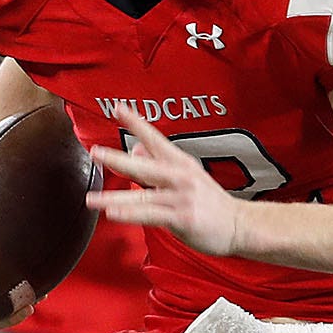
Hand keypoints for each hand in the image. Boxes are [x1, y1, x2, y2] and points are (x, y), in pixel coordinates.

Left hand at [87, 106, 241, 256]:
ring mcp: (181, 197)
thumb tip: (136, 149)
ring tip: (92, 199)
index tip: (118, 107)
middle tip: (96, 152)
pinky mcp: (182, 218)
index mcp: (180, 163)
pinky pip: (151, 216)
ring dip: (115, 198)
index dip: (136, 122)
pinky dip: (131, 215)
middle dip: (118, 158)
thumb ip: (159, 162)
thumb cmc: (212, 202)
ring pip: (143, 196)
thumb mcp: (188, 174)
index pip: (155, 138)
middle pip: (144, 165)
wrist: (240, 225)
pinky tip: (113, 214)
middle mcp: (180, 176)